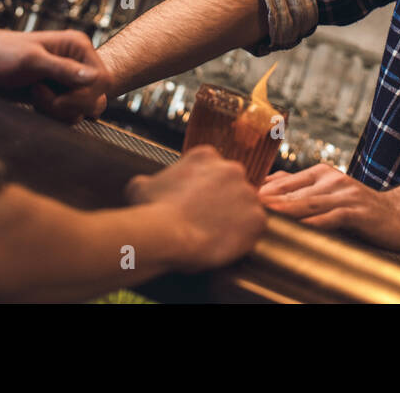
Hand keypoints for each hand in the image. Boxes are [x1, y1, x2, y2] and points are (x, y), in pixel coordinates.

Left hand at [0, 26, 111, 121]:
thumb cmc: (0, 54)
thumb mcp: (31, 60)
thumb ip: (63, 69)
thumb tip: (94, 78)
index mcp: (78, 47)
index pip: (103, 80)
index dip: (85, 95)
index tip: (59, 98)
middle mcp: (77, 64)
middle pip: (96, 98)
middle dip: (69, 105)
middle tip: (41, 94)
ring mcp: (67, 81)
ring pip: (82, 110)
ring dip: (57, 110)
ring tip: (35, 94)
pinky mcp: (57, 95)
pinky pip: (68, 114)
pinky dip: (52, 114)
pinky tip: (34, 100)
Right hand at [125, 147, 266, 270]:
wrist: (166, 234)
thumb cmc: (152, 210)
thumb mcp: (141, 186)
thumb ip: (152, 180)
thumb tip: (146, 186)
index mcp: (206, 156)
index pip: (212, 169)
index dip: (204, 188)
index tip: (196, 202)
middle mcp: (232, 169)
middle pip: (233, 184)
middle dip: (223, 200)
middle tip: (207, 219)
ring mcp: (248, 193)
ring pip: (246, 206)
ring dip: (235, 218)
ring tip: (216, 235)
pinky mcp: (258, 218)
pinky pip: (255, 227)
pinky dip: (244, 237)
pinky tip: (227, 244)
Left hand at [257, 164, 399, 250]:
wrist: (398, 214)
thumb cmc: (357, 208)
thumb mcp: (328, 194)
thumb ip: (299, 189)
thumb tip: (265, 186)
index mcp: (321, 173)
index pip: (285, 181)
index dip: (262, 190)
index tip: (238, 197)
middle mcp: (332, 179)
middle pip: (293, 191)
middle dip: (268, 200)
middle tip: (243, 206)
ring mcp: (345, 195)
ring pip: (310, 202)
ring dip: (286, 209)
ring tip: (265, 214)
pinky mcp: (358, 212)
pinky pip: (333, 217)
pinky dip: (317, 222)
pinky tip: (302, 227)